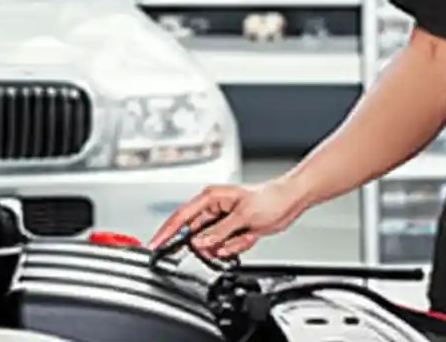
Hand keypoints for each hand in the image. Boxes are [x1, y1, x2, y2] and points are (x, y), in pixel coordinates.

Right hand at [147, 178, 304, 258]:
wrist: (290, 201)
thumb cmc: (269, 198)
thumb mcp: (243, 216)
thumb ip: (219, 231)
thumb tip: (199, 242)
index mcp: (211, 198)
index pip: (181, 217)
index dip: (166, 232)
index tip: (156, 245)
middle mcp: (214, 209)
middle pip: (196, 235)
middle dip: (208, 244)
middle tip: (221, 245)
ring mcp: (222, 221)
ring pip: (211, 244)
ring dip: (226, 246)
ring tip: (243, 235)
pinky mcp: (232, 231)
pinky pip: (225, 247)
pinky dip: (236, 246)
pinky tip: (249, 235)